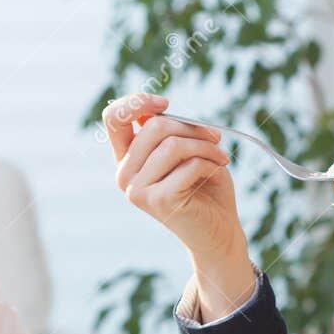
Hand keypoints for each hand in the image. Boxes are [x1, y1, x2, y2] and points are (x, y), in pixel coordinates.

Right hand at [101, 93, 253, 319]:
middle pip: (154, 126)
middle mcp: (124, 175)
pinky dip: (210, 162)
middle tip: (215, 138)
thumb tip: (157, 108)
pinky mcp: (158, 201)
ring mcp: (137, 190)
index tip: (166, 103)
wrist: (219, 231)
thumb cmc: (205, 186)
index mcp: (126, 159)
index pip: (113, 118)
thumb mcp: (185, 149)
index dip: (136, 101)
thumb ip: (168, 129)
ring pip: (173, 144)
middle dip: (192, 127)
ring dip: (205, 146)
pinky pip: (188, 165)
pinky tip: (218, 171)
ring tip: (220, 156)